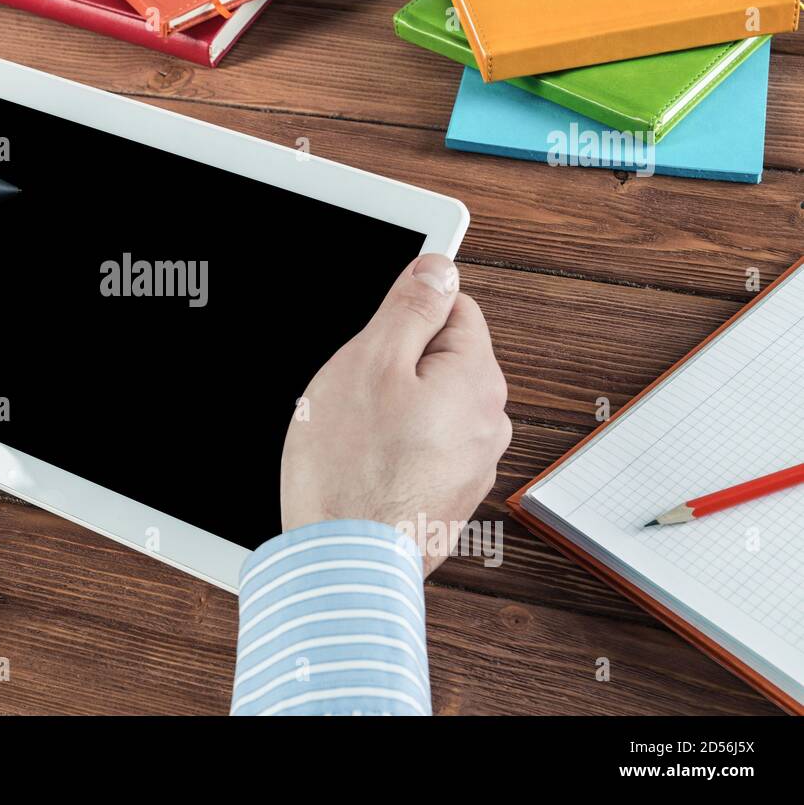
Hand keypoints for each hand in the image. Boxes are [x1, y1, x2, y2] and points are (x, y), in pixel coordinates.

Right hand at [280, 253, 510, 573]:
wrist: (344, 565)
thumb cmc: (351, 470)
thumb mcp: (369, 363)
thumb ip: (411, 308)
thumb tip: (439, 268)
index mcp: (477, 381)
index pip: (455, 309)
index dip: (405, 316)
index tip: (373, 339)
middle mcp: (490, 424)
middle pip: (443, 360)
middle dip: (397, 367)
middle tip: (355, 394)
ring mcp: (472, 466)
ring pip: (430, 407)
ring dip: (394, 411)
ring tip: (355, 438)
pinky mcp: (449, 497)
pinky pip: (423, 449)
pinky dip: (396, 450)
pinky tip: (363, 467)